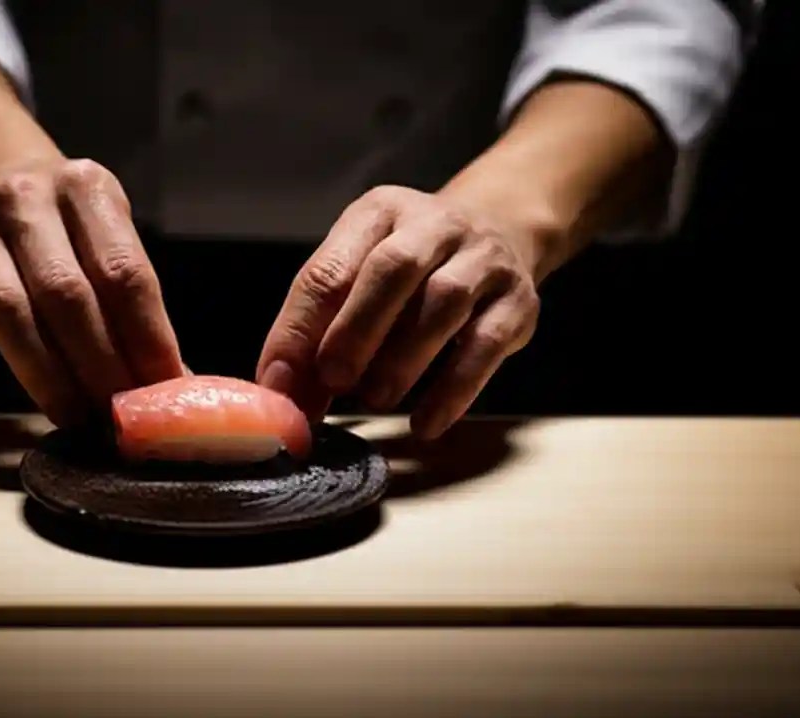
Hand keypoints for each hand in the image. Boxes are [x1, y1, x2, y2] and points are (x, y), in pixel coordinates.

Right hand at [0, 157, 185, 425]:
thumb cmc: (68, 225)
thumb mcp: (109, 236)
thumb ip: (133, 301)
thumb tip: (169, 383)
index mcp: (85, 189)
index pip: (123, 272)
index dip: (145, 336)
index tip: (159, 388)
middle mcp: (25, 198)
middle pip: (64, 294)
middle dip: (96, 365)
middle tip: (115, 415)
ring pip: (2, 307)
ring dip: (39, 372)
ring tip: (68, 415)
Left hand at [256, 186, 541, 438]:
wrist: (502, 232)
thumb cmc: (411, 266)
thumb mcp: (359, 274)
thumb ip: (318, 329)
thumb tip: (285, 397)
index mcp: (379, 213)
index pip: (330, 269)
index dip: (299, 329)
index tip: (280, 382)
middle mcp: (435, 224)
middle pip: (395, 269)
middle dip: (357, 330)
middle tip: (333, 382)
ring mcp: (484, 259)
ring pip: (445, 302)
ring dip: (404, 358)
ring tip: (376, 400)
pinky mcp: (518, 300)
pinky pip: (486, 345)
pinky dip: (454, 389)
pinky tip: (426, 422)